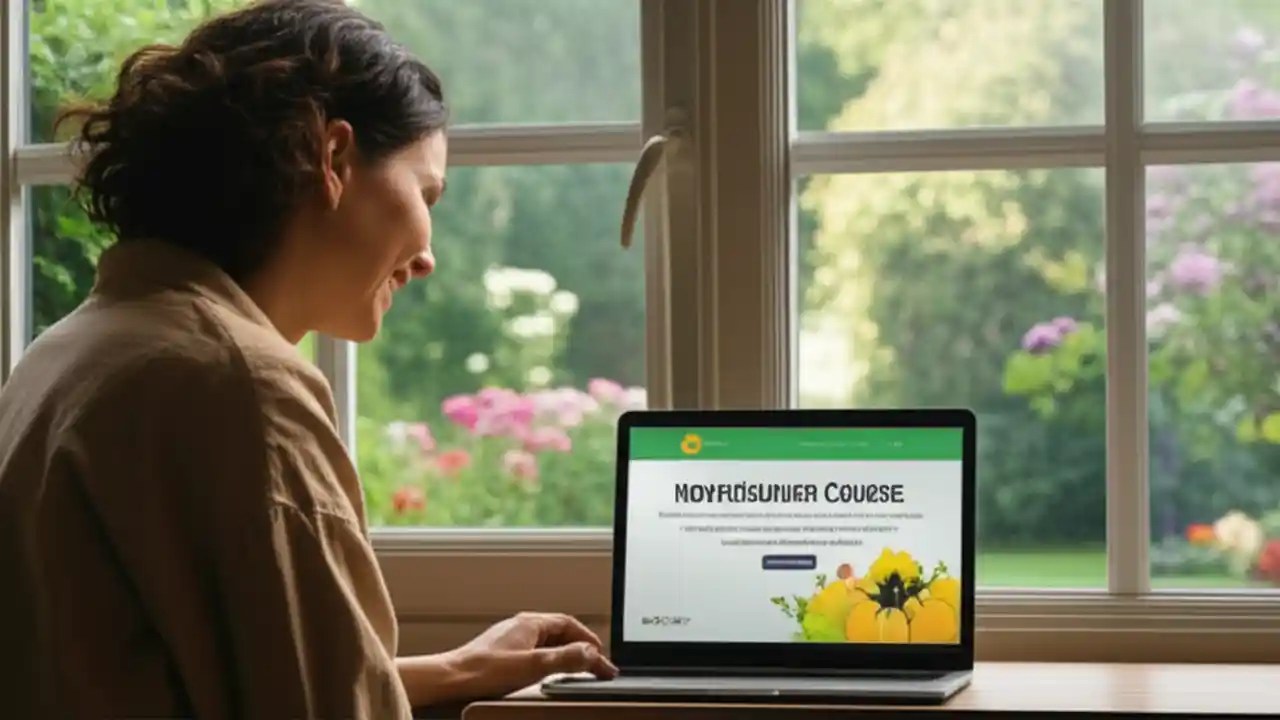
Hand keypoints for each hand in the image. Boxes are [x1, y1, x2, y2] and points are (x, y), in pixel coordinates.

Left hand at [402, 612, 617, 705]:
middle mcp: (521, 626)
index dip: (589, 639)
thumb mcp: (533, 665)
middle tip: (594, 665)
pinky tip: (548, 672)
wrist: (451, 678)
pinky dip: (549, 659)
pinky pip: (535, 650)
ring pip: (547, 641)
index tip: (601, 657)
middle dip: (580, 647)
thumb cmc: (485, 671)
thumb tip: (591, 653)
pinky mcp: (502, 652)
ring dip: (565, 653)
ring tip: (577, 670)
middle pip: (560, 631)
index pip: (570, 623)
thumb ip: (565, 658)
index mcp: (530, 623)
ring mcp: (511, 638)